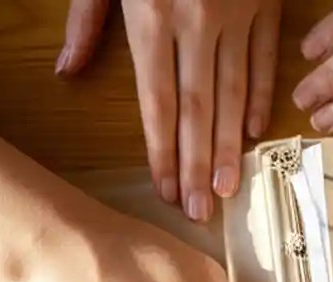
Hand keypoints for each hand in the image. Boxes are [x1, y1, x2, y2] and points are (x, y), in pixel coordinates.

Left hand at [56, 0, 282, 220]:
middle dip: (198, 165)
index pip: (157, 100)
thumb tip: (66, 70)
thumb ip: (86, 16)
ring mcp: (236, 12)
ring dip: (230, 145)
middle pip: (198, 108)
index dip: (162, 150)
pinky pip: (264, 58)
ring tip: (228, 188)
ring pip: (234, 91)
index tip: (165, 191)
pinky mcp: (266, 3)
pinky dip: (261, 97)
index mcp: (151, 15)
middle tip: (201, 210)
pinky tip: (253, 134)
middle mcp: (197, 21)